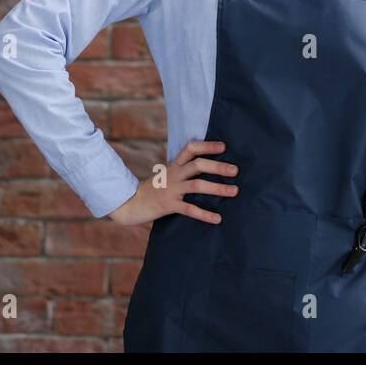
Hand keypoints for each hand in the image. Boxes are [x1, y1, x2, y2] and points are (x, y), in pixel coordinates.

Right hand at [107, 140, 237, 225]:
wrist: (131, 204)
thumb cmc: (154, 189)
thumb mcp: (167, 174)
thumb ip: (183, 169)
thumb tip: (206, 164)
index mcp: (174, 165)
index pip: (190, 148)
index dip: (207, 146)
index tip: (223, 147)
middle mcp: (173, 174)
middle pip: (197, 165)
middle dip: (218, 167)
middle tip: (235, 170)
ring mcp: (171, 189)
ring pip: (197, 185)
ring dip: (218, 188)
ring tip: (235, 191)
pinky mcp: (169, 205)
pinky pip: (190, 209)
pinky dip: (205, 214)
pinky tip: (217, 218)